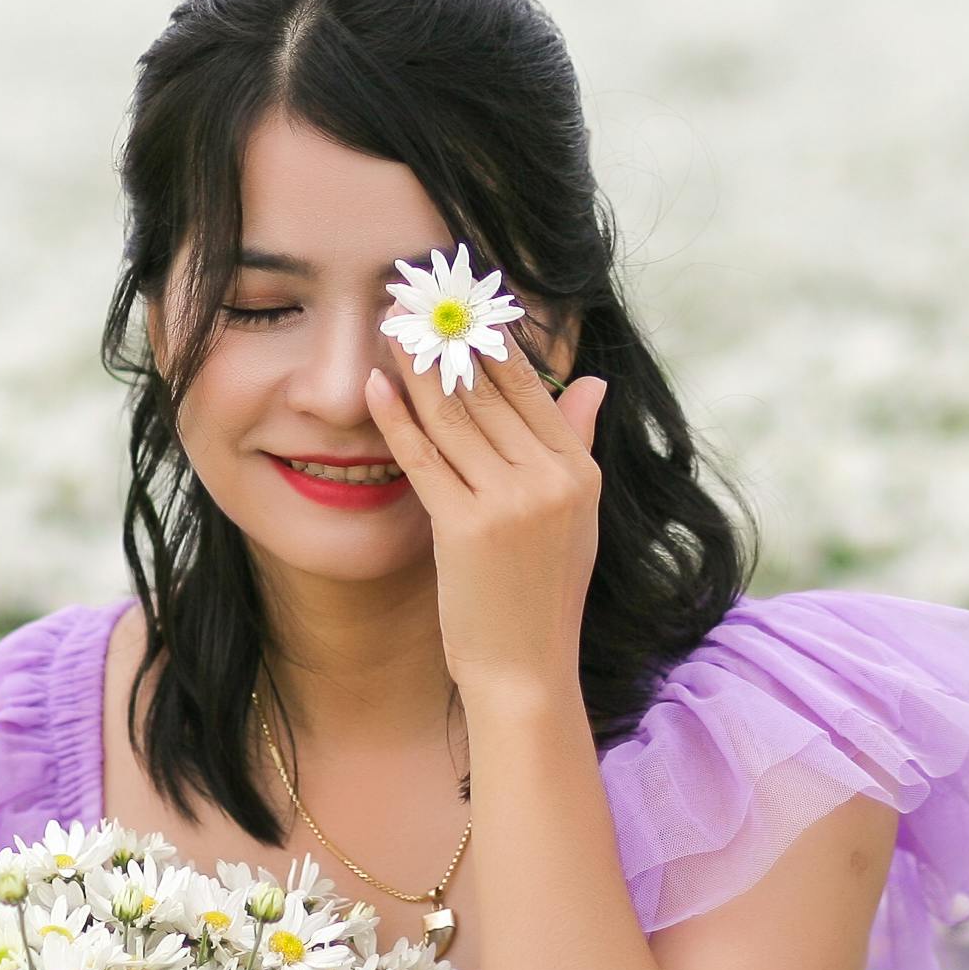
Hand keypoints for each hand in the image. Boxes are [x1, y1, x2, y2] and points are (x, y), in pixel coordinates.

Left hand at [364, 329, 609, 705]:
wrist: (526, 670)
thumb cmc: (543, 595)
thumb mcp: (577, 516)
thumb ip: (577, 444)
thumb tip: (593, 381)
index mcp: (579, 472)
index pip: (531, 386)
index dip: (492, 339)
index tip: (461, 305)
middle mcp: (550, 479)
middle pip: (488, 392)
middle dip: (447, 340)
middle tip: (412, 298)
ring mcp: (508, 502)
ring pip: (453, 416)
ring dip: (415, 366)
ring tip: (389, 326)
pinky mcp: (464, 527)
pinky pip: (423, 457)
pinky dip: (395, 418)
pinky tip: (375, 385)